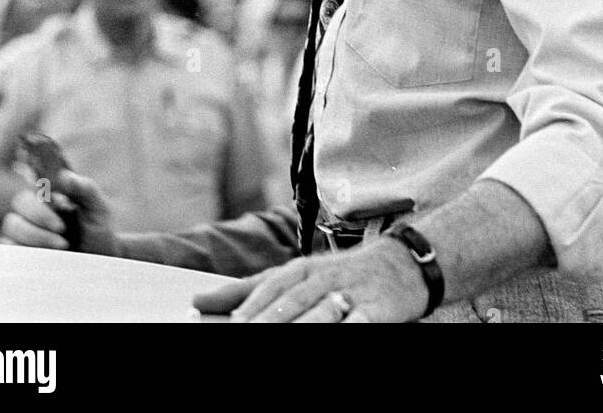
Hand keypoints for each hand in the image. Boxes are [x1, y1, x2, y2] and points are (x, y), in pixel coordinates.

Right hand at [0, 170, 119, 255]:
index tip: (61, 222)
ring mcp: (23, 237)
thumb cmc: (98, 232)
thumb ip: (85, 189)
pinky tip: (42, 259)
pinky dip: (21, 254)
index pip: (28, 196)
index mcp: (47, 200)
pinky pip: (6, 252)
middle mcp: (31, 216)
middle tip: (63, 236)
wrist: (99, 262)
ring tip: (61, 250)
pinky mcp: (19, 256)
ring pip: (11, 230)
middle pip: (15, 212)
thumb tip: (65, 176)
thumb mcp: (98, 209)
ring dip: (34, 239)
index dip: (40, 209)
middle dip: (39, 222)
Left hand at [192, 239, 428, 323]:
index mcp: (300, 269)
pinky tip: (336, 334)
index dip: (247, 309)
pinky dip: (346, 329)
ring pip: (320, 312)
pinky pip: (359, 323)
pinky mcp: (377, 308)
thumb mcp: (295, 274)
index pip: (267, 290)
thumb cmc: (341, 274)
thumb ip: (249, 288)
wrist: (402, 263)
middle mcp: (322, 278)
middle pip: (289, 303)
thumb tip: (200, 301)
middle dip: (265, 323)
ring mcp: (350, 292)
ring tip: (275, 339)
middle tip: (244, 335)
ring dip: (300, 327)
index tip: (224, 327)